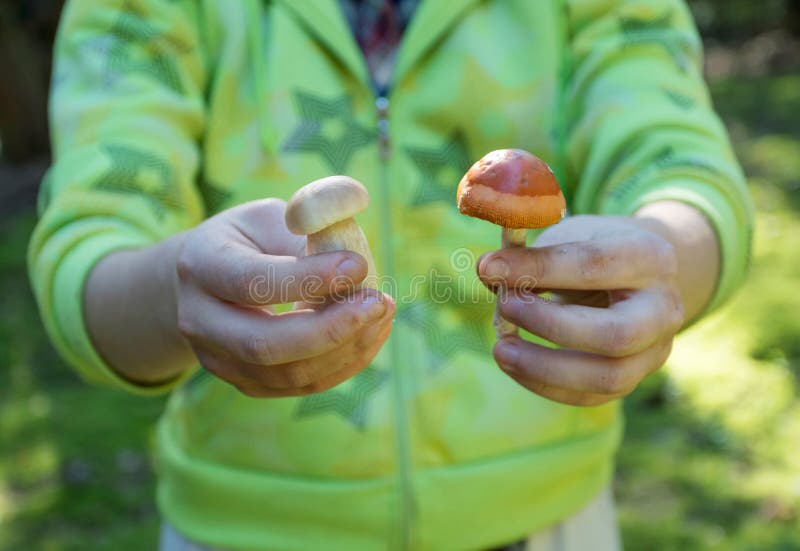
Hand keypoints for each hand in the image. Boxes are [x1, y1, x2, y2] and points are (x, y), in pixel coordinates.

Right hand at [175, 198, 394, 396]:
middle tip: (378, 302)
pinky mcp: (246, 382)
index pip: (253, 281)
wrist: (209, 283)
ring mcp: (219, 359)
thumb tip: (356, 223)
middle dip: (331, 329)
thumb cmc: (250, 240)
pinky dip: (344, 362)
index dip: (309, 278)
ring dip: (346, 348)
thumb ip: (312, 214)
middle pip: (263, 344)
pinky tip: (370, 331)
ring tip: (382, 312)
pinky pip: (301, 385)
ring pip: (288, 374)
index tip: (359, 265)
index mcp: (201, 264)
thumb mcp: (273, 214)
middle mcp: (198, 320)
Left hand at [477, 214, 685, 405]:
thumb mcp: (568, 237)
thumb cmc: (594, 250)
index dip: (539, 269)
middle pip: (615, 334)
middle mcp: (664, 308)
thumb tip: (487, 272)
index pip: (594, 265)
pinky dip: (544, 385)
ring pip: (607, 377)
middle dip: (550, 326)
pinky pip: (591, 396)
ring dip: (544, 368)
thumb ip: (531, 255)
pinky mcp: (634, 378)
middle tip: (503, 308)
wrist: (638, 278)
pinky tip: (514, 365)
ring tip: (500, 349)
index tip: (489, 268)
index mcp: (649, 256)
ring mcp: (655, 350)